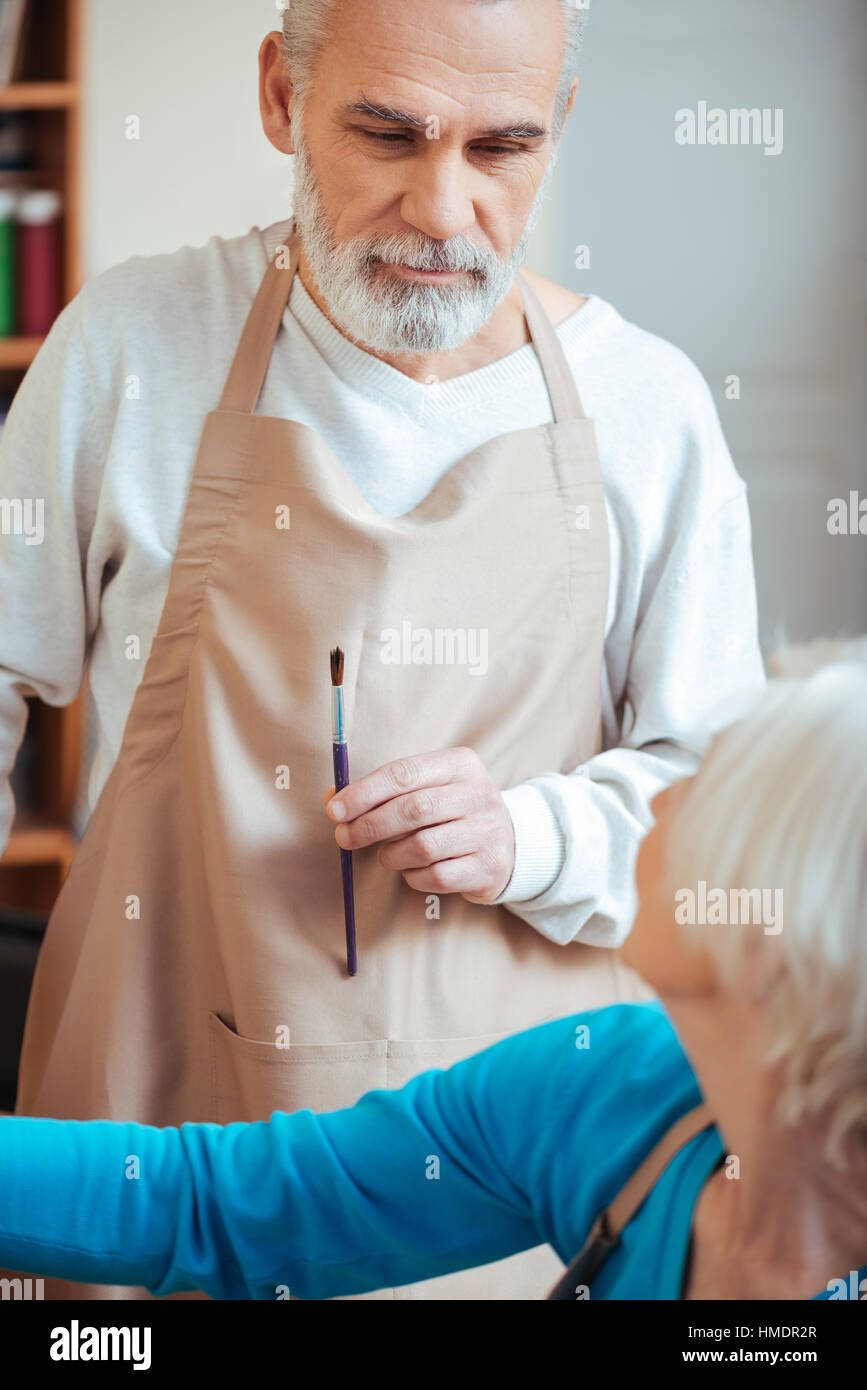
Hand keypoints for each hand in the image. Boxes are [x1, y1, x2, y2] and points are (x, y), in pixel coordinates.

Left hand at [323, 747, 515, 903]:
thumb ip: (381, 790)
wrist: (508, 842)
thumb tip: (332, 799)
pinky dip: (413, 876)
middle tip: (344, 837)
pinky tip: (412, 869)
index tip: (335, 810)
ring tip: (386, 855)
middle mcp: (478, 794)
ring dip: (392, 854)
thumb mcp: (426, 788)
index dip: (364, 792)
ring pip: (423, 846)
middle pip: (413, 809)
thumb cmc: (451, 811)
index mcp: (460, 764)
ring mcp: (487, 832)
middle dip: (370, 825)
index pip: (405, 773)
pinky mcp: (487, 867)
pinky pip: (436, 876)